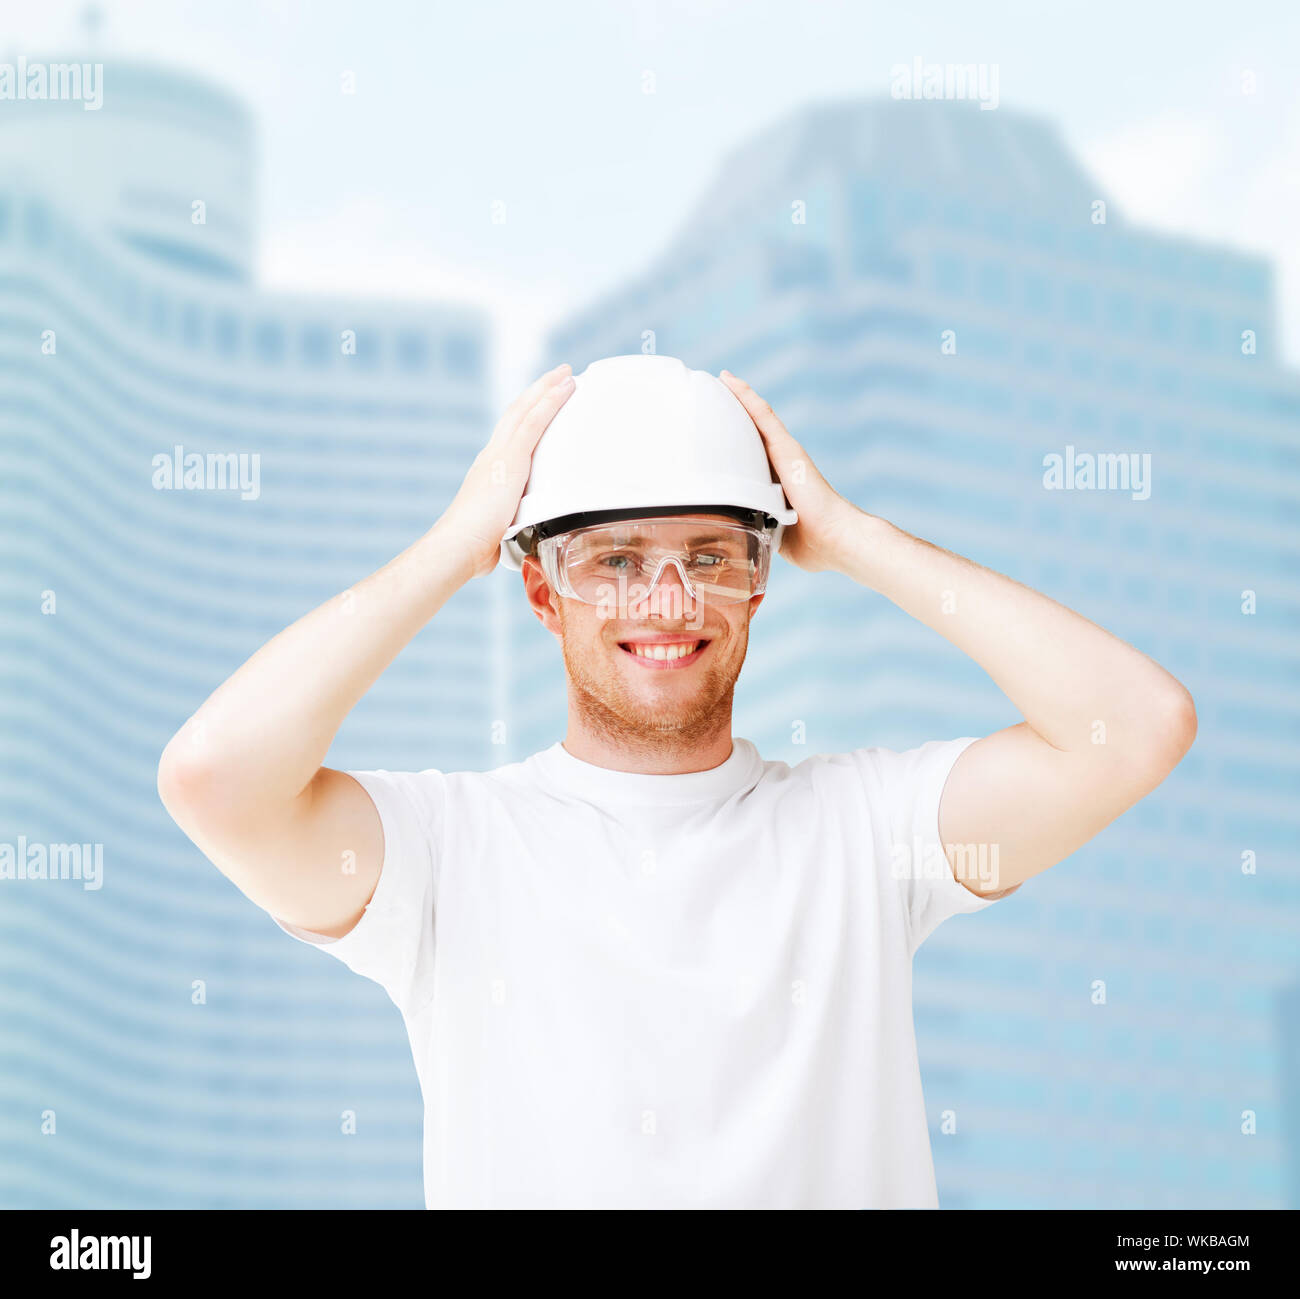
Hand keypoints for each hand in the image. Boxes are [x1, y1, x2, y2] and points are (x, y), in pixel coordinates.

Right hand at [438, 363, 575, 579]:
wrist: (457, 546)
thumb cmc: (474, 549)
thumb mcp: (498, 533)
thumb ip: (509, 530)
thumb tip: (512, 546)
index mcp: (489, 471)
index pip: (510, 435)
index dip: (526, 415)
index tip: (541, 402)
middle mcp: (492, 456)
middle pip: (517, 413)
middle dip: (538, 392)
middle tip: (559, 375)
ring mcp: (500, 455)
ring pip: (526, 409)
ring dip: (548, 388)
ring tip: (568, 373)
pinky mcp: (510, 458)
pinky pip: (535, 421)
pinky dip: (551, 400)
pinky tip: (566, 386)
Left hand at [719, 370, 860, 572]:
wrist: (834, 539)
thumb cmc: (811, 544)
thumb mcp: (772, 531)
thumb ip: (757, 525)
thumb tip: (739, 536)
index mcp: (777, 480)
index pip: (752, 453)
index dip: (736, 438)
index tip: (718, 426)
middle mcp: (782, 461)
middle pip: (753, 430)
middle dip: (735, 412)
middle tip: (712, 393)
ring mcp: (785, 452)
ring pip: (757, 416)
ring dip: (738, 396)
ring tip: (720, 379)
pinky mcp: (787, 448)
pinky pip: (763, 416)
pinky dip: (747, 397)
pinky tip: (731, 382)